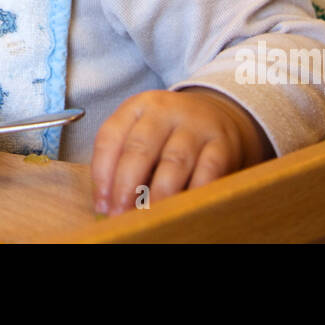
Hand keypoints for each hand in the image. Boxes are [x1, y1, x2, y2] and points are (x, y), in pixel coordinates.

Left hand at [91, 87, 272, 216]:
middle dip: (126, 186)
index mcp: (138, 106)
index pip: (111, 136)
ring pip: (174, 161)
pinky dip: (193, 193)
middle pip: (140, 148)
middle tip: (120, 214)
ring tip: (147, 217)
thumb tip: (108, 203)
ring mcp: (196, 125)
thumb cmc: (169, 133)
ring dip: (157, 194)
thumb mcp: (142, 132)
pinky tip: (182, 208)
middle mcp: (166, 111)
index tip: (101, 204)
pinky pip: (208, 171)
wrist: (218, 115)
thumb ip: (123, 160)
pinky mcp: (223, 144)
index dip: (102, 173)